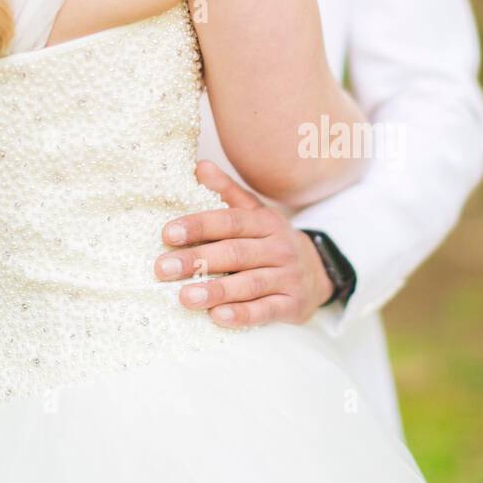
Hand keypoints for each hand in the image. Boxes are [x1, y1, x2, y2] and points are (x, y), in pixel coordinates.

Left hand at [157, 161, 333, 326]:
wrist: (319, 273)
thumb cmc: (273, 243)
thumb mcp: (256, 214)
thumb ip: (228, 192)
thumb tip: (199, 166)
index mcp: (266, 223)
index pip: (230, 221)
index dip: (199, 226)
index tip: (168, 233)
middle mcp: (278, 248)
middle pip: (236, 252)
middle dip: (198, 260)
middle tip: (163, 268)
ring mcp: (287, 277)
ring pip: (250, 284)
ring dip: (217, 290)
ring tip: (185, 297)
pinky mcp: (292, 305)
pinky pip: (266, 310)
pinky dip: (243, 314)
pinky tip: (218, 317)